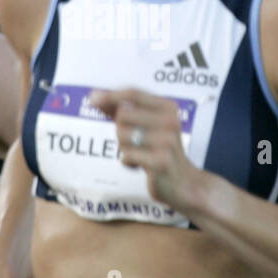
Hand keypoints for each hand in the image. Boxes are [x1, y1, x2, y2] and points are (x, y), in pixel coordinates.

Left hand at [89, 88, 200, 212]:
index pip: (134, 94)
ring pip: (122, 136)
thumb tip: (95, 97)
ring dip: (124, 148)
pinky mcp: (160, 161)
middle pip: (122, 115)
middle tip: (134, 142)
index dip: (111, 95)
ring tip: (140, 154)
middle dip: (120, 130)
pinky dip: (128, 162)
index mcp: (168, 108)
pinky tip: (142, 166)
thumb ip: (124, 110)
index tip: (92, 99)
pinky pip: (126, 156)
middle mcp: (170, 121)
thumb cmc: (160, 151)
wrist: (184, 183)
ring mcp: (166, 141)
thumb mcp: (148, 126)